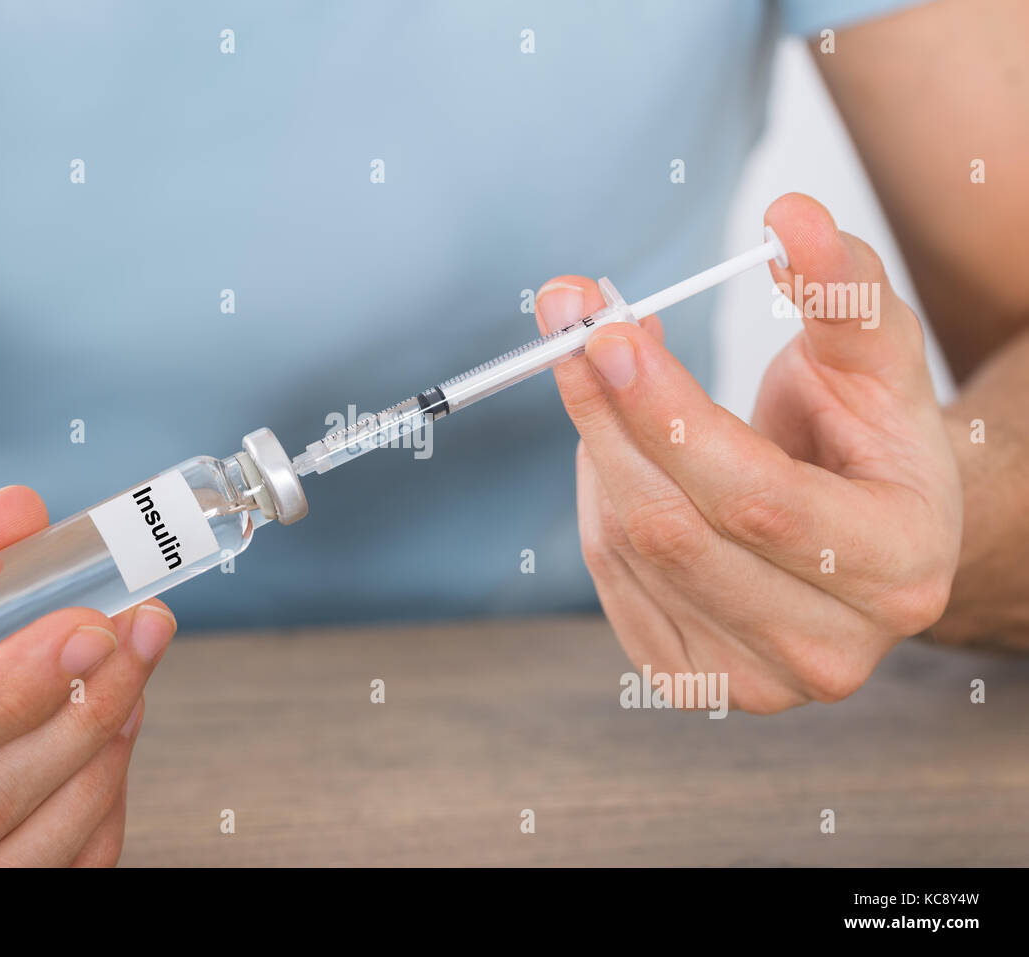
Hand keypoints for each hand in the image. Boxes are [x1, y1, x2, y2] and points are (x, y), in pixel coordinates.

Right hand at [0, 486, 174, 864]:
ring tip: (130, 676)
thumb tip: (19, 520)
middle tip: (140, 632)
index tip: (89, 626)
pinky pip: (25, 881)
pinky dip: (89, 816)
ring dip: (97, 766)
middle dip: (79, 716)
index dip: (7, 694)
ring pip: (11, 864)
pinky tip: (106, 736)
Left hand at [536, 193, 961, 712]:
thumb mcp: (876, 355)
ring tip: (613, 378)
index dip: (668, 412)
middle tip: (566, 322)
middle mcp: (829, 647)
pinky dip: (599, 497)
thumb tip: (790, 216)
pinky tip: (625, 453)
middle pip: (674, 529)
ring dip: (600, 446)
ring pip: (628, 549)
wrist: (867, 534)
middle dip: (605, 415)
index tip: (604, 330)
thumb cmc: (873, 438)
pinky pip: (608, 576)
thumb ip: (840, 288)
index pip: (756, 494)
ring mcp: (756, 680)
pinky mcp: (692, 679)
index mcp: (897, 565)